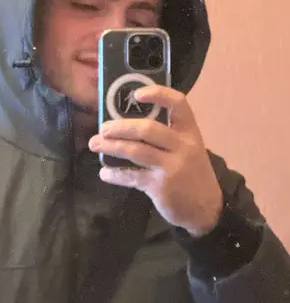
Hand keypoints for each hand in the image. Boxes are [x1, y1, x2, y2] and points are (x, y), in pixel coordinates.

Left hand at [88, 85, 222, 236]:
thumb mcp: (188, 148)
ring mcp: (172, 167)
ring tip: (95, 144)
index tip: (136, 94)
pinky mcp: (160, 186)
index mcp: (190, 132)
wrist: (207, 208)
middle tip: (103, 128)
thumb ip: (166, 135)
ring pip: (135, 151)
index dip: (158, 94)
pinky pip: (132, 176)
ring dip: (111, 146)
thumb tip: (127, 123)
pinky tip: (105, 173)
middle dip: (120, 127)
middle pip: (147, 129)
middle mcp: (182, 146)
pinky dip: (115, 174)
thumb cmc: (192, 172)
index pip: (178, 104)